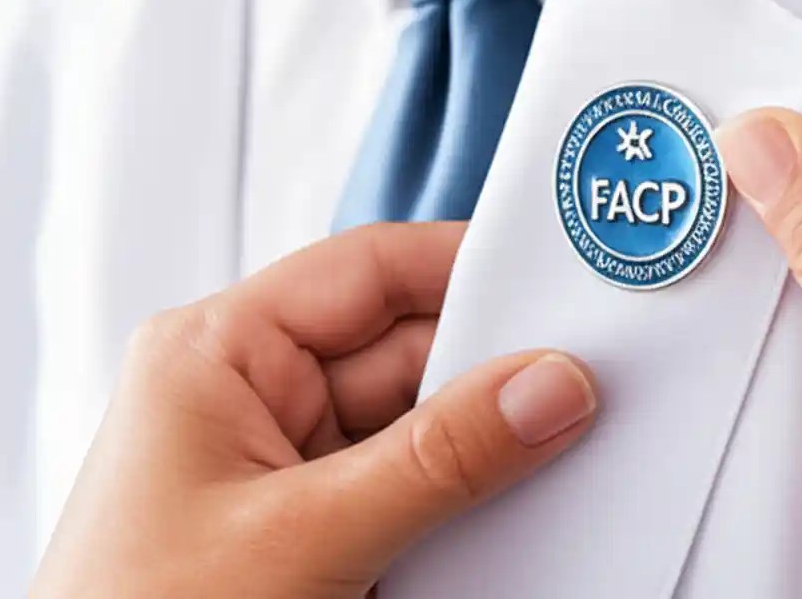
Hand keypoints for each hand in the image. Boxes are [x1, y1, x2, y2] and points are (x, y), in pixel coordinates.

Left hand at [29, 223, 597, 598]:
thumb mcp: (301, 536)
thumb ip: (437, 461)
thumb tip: (545, 391)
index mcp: (218, 353)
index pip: (368, 271)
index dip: (464, 265)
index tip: (556, 280)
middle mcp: (254, 396)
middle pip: (408, 349)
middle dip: (492, 373)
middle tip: (582, 387)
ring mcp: (288, 465)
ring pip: (421, 423)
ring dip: (484, 445)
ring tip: (552, 458)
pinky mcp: (317, 526)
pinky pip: (415, 485)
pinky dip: (467, 498)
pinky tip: (507, 510)